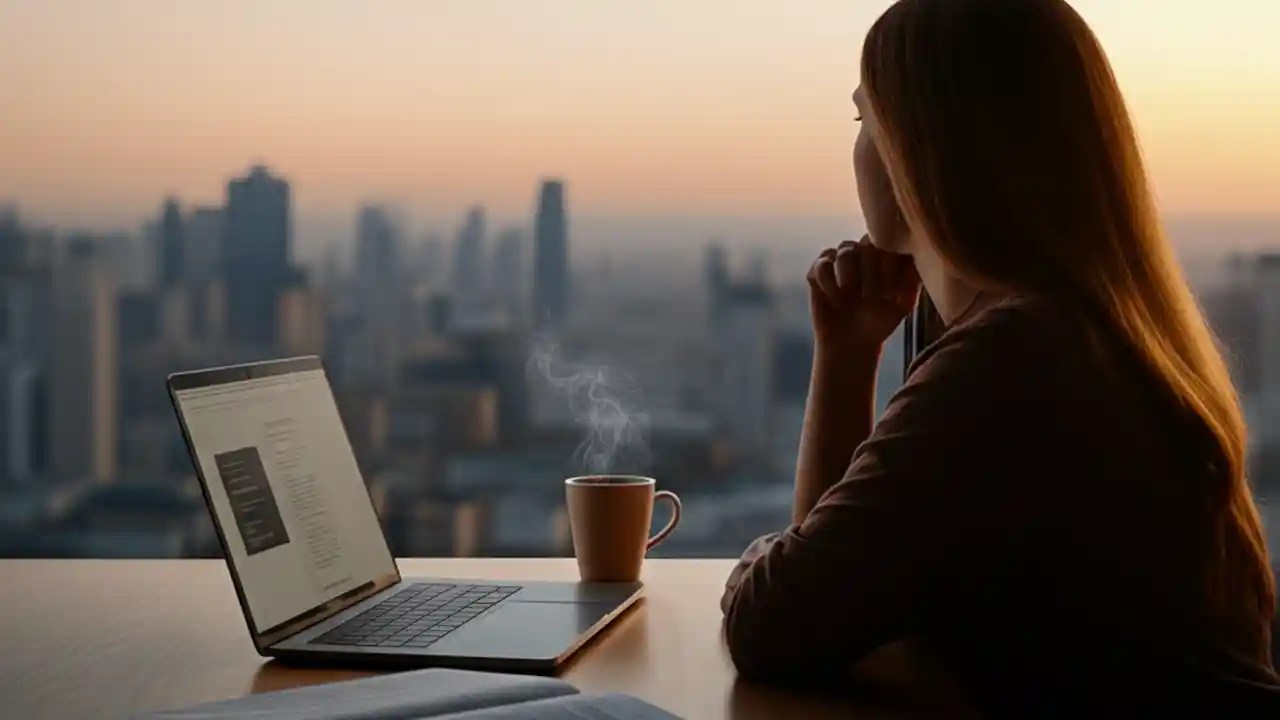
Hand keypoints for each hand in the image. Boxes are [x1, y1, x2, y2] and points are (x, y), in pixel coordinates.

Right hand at [807, 235, 920, 352]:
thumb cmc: (880, 322)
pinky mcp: (817, 273)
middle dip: (871, 272)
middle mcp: (860, 253)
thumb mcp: (903, 304)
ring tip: (854, 299)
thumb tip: (917, 255)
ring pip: (845, 251)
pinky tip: (836, 301)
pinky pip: (822, 266)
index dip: (889, 263)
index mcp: (883, 256)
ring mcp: (837, 261)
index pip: (887, 241)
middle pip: (866, 244)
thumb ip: (912, 280)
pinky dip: (830, 284)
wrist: (851, 344)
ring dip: (851, 276)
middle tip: (872, 299)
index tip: (891, 292)